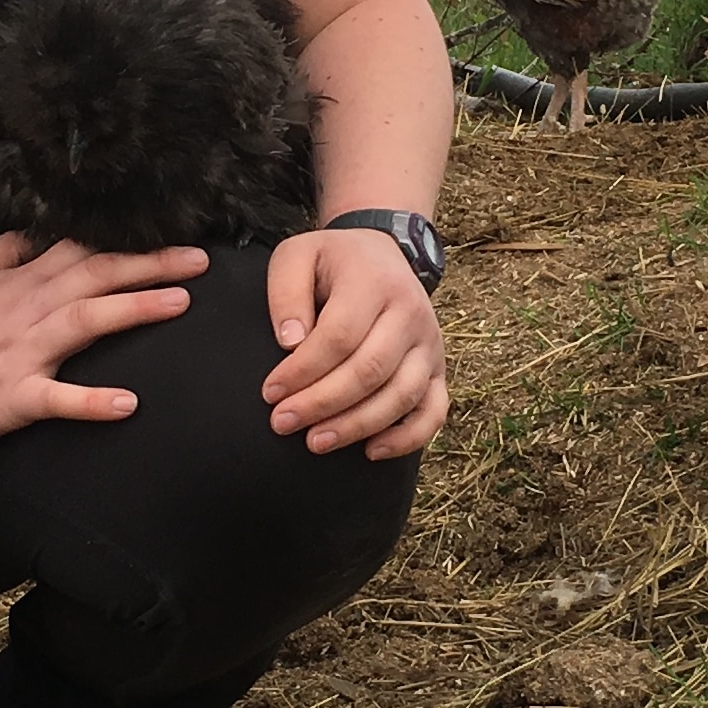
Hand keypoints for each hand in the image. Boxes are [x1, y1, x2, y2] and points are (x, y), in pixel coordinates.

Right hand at [0, 234, 206, 440]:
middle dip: (152, 264)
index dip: (130, 238)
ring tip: (178, 303)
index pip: (83, 248)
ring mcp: (23, 352)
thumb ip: (5, 251)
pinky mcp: (15, 395)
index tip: (173, 229)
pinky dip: (93, 401)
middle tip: (200, 259)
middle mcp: (29, 309)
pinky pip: (58, 398)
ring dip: (134, 310)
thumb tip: (35, 232)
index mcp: (22, 281)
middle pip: (98, 275)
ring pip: (86, 322)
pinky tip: (127, 404)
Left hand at [261, 228, 448, 460]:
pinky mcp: (438, 369)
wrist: (382, 255)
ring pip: (401, 395)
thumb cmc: (332, 262)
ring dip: (357, 425)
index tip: (270, 392)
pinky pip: (433, 411)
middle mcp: (411, 313)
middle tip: (283, 423)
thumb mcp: (297, 256)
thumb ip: (287, 292)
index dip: (303, 370)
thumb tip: (291, 342)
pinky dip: (407, 438)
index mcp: (375, 283)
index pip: (340, 336)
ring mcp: (429, 344)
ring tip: (315, 442)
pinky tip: (371, 452)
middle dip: (323, 403)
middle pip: (370, 369)